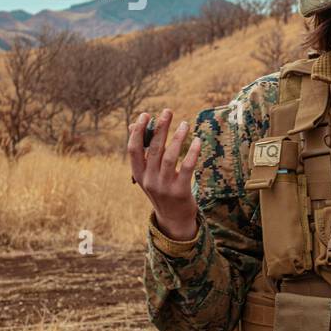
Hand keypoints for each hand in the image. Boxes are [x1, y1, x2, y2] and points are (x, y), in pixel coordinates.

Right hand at [127, 109, 200, 241]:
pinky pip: (187, 167)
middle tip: (167, 112)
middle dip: (160, 128)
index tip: (145, 115)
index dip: (138, 131)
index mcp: (139, 174)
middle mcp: (149, 180)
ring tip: (185, 124)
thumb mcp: (148, 174)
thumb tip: (133, 125)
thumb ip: (143, 153)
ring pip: (170, 156)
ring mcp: (164, 186)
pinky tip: (197, 141)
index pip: (133, 149)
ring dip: (177, 138)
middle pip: (153, 149)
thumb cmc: (162, 190)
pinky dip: (192, 152)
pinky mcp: (180, 191)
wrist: (174, 219)